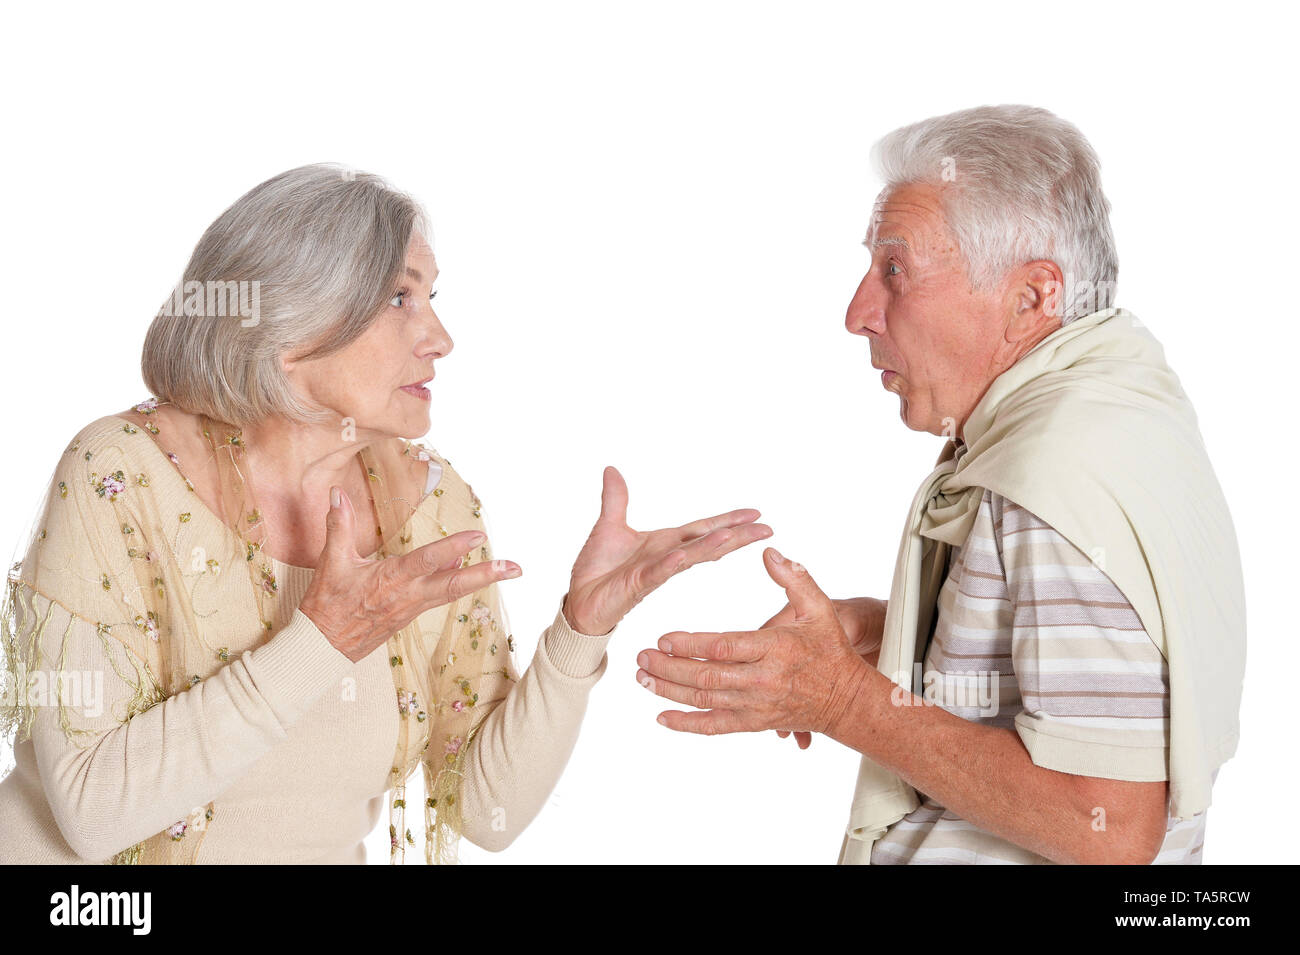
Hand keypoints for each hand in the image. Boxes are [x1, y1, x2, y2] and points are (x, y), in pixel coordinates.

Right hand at [299, 486, 522, 662]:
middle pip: (455, 584)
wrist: (322, 647)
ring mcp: (412, 608)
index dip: (454, 548)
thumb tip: (338, 493)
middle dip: (487, 575)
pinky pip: (438, 598)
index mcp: (391, 579)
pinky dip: (453, 584)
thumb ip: (339, 525)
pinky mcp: (410, 616)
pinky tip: (463, 571)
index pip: (428, 560)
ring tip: (504, 569)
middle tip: (516, 568)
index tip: (478, 537)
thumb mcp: (332, 563)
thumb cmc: (326, 605)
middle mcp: (408, 595)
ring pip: (451, 592)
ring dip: (478, 580)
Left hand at [561, 466, 772, 636]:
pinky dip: (670, 564)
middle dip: (737, 535)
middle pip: (708, 542)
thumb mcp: (608, 526)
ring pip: (689, 557)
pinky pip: (657, 573)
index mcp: (665, 543)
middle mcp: (667, 557)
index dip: (729, 520)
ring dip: (710, 546)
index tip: (756, 514)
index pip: (703, 528)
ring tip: (732, 535)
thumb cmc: (598, 570)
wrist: (579, 600)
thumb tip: (612, 470)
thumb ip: (616, 499)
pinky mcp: (637, 584)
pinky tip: (684, 557)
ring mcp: (655, 571)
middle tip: (765, 529)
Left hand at [635, 547, 868, 737]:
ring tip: (642, 678)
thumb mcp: (819, 608)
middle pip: (707, 677)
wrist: (846, 699)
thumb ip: (794, 579)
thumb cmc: (830, 648)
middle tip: (641, 657)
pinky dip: (687, 724)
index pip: (724, 647)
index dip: (691, 644)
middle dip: (669, 668)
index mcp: (774, 648)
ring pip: (705, 701)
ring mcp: (756, 706)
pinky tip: (662, 716)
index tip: (663, 637)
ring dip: (669, 691)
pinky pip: (715, 727)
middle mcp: (762, 680)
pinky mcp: (754, 723)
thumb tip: (769, 552)